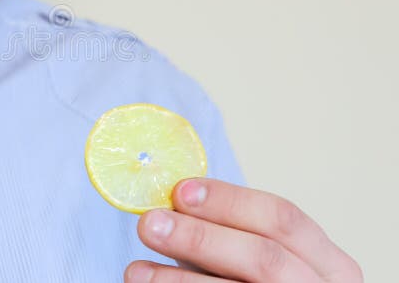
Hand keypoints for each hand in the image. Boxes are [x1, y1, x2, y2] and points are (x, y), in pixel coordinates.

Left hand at [124, 179, 362, 281]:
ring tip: (136, 272)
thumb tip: (167, 204)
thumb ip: (224, 231)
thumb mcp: (251, 256)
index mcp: (328, 261)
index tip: (179, 191)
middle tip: (149, 225)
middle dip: (200, 238)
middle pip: (262, 258)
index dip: (228, 201)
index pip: (281, 218)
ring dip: (179, 282)